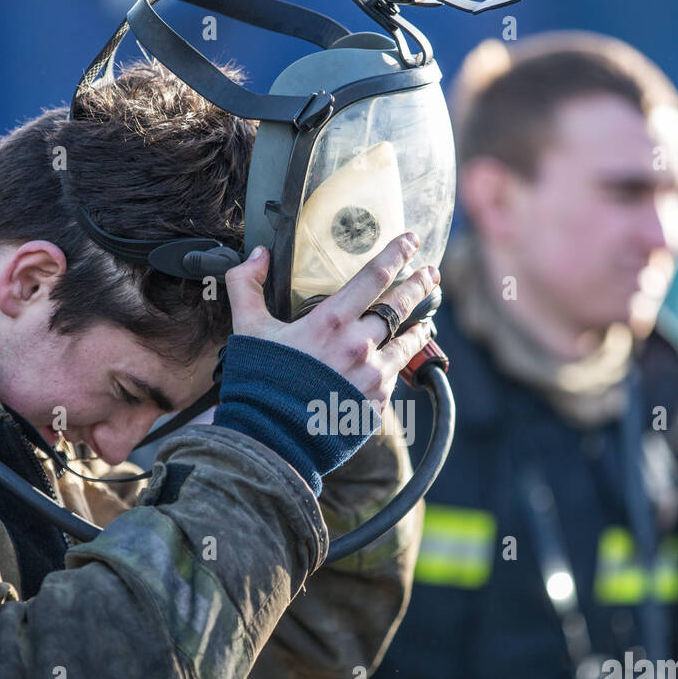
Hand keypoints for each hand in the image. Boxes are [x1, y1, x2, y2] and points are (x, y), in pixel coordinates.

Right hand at [224, 232, 438, 413]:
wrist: (272, 437)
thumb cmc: (260, 382)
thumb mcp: (248, 329)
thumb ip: (246, 287)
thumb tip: (258, 256)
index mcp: (330, 321)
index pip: (374, 276)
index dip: (396, 253)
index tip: (410, 241)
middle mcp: (358, 345)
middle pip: (400, 306)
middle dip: (418, 285)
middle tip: (430, 274)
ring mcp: (371, 375)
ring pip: (406, 343)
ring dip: (419, 328)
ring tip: (426, 320)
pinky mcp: (375, 402)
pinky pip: (394, 377)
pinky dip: (398, 364)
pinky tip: (400, 359)